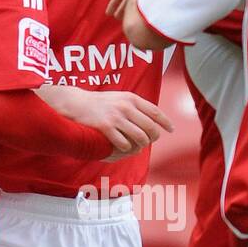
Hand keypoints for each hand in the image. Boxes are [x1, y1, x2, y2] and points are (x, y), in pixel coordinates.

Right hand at [42, 85, 172, 154]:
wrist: (76, 104)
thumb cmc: (99, 103)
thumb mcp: (119, 97)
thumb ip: (135, 105)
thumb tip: (152, 115)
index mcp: (131, 98)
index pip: (155, 111)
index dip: (165, 122)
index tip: (171, 129)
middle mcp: (126, 107)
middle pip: (150, 128)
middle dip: (154, 137)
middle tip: (151, 141)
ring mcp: (116, 117)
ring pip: (140, 138)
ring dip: (141, 145)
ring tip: (137, 146)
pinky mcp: (106, 128)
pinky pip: (124, 144)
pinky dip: (127, 148)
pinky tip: (123, 147)